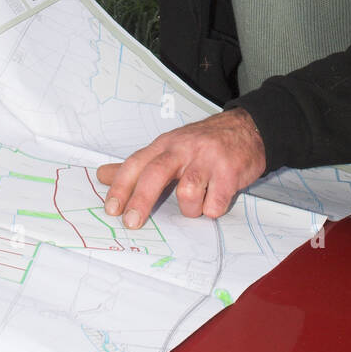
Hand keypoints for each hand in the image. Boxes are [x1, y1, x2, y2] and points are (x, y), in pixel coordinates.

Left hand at [96, 108, 266, 228]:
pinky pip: (214, 204)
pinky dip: (212, 209)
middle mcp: (184, 149)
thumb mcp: (167, 147)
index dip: (121, 186)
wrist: (248, 128)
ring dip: (189, 209)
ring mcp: (208, 160)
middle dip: (141, 200)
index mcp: (165, 144)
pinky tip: (216, 198)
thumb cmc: (202, 143)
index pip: (136, 163)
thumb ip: (137, 165)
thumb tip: (102, 175)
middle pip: (156, 174)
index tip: (111, 208)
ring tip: (196, 204)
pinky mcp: (230, 173)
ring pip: (187, 194)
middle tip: (132, 223)